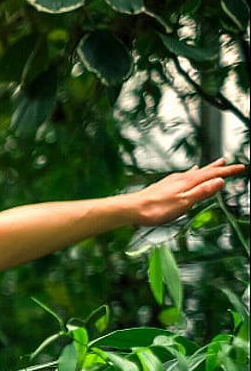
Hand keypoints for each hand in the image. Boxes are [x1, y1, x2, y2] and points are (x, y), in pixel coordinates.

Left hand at [128, 158, 244, 226]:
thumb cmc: (155, 209)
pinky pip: (183, 176)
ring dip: (205, 169)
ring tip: (212, 165)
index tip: (240, 167)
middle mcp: (180, 179)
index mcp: (188, 182)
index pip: (212, 174)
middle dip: (217, 167)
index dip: (227, 172)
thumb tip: (220, 181)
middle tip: (227, 161)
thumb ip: (202, 192)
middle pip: (203, 171)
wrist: (131, 209)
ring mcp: (171, 181)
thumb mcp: (184, 203)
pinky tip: (187, 174)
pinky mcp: (164, 186)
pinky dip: (191, 174)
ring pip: (193, 173)